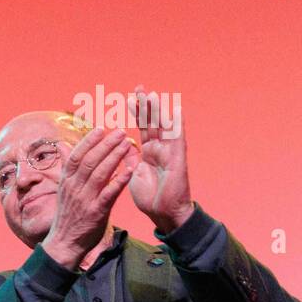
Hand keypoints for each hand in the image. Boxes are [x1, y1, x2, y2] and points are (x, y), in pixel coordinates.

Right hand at [40, 125, 134, 269]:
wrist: (64, 243)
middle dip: (105, 144)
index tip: (101, 129)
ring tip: (127, 144)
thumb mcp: (63, 189)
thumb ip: (66, 167)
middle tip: (120, 132)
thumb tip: (62, 145)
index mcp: (66, 181)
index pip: (77, 156)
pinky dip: (119, 181)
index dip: (88, 141)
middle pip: (90, 161)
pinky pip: (109, 193)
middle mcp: (74, 188)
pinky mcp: (96, 212)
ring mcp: (85, 199)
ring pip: (100, 173)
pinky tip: (130, 170)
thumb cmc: (67, 215)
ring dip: (114, 157)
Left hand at [127, 84, 192, 232]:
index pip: (142, 128)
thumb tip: (124, 147)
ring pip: (164, 127)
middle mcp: (160, 149)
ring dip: (158, 111)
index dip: (136, 113)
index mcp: (148, 153)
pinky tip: (176, 111)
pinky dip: (177, 125)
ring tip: (152, 95)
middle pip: (153, 123)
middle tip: (139, 88)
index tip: (128, 98)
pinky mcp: (177, 160)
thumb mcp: (133, 175)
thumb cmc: (150, 197)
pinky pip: (178, 140)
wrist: (163, 214)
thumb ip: (129, 159)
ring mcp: (170, 153)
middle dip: (146, 106)